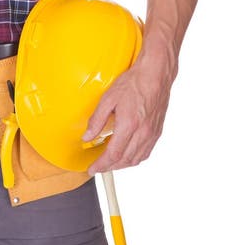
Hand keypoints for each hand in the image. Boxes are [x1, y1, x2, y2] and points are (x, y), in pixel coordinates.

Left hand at [82, 47, 176, 174]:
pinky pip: (145, 152)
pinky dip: (134, 158)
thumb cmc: (133, 83)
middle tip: (98, 166)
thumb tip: (87, 137)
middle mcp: (143, 133)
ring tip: (109, 161)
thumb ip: (97, 120)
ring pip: (136, 159)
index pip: (113, 154)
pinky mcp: (157, 132)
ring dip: (121, 164)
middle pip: (124, 160)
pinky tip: (126, 153)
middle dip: (109, 167)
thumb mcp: (108, 98)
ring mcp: (152, 134)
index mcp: (129, 125)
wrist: (155, 75)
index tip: (92, 169)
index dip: (101, 165)